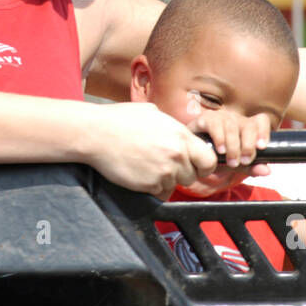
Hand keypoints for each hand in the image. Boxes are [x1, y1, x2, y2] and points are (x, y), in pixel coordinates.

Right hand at [85, 102, 218, 199]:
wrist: (95, 133)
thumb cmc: (120, 119)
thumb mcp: (153, 112)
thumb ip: (172, 126)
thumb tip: (180, 133)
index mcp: (181, 136)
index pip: (209, 160)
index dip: (203, 165)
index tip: (195, 166)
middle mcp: (176, 155)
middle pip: (192, 176)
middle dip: (180, 173)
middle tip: (162, 164)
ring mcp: (163, 171)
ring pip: (174, 185)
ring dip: (164, 180)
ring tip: (146, 165)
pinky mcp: (148, 185)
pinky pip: (158, 193)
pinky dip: (150, 187)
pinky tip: (139, 173)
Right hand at [179, 108, 272, 197]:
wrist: (192, 156)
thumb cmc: (215, 157)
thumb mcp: (235, 164)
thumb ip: (250, 167)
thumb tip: (267, 170)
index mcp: (245, 126)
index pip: (261, 120)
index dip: (263, 131)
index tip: (262, 147)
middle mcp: (234, 119)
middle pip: (248, 125)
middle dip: (248, 145)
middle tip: (245, 161)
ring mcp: (220, 117)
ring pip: (232, 126)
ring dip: (234, 146)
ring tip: (231, 161)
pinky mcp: (205, 119)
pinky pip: (215, 125)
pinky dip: (220, 139)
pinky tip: (220, 150)